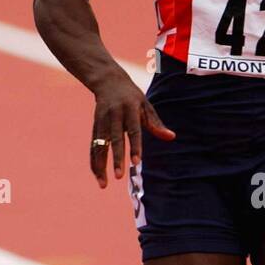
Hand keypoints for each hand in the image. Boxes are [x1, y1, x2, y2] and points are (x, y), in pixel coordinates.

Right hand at [90, 70, 174, 187]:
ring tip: (104, 184)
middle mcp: (114, 115)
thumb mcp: (146, 105)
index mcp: (129, 109)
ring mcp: (102, 121)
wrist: (108, 80)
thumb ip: (156, 123)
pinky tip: (98, 175)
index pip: (134, 131)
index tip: (136, 162)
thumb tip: (171, 137)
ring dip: (100, 165)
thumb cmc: (132, 96)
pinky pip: (93, 146)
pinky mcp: (94, 126)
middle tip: (119, 177)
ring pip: (99, 145)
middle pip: (115, 140)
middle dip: (116, 158)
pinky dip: (94, 161)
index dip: (135, 146)